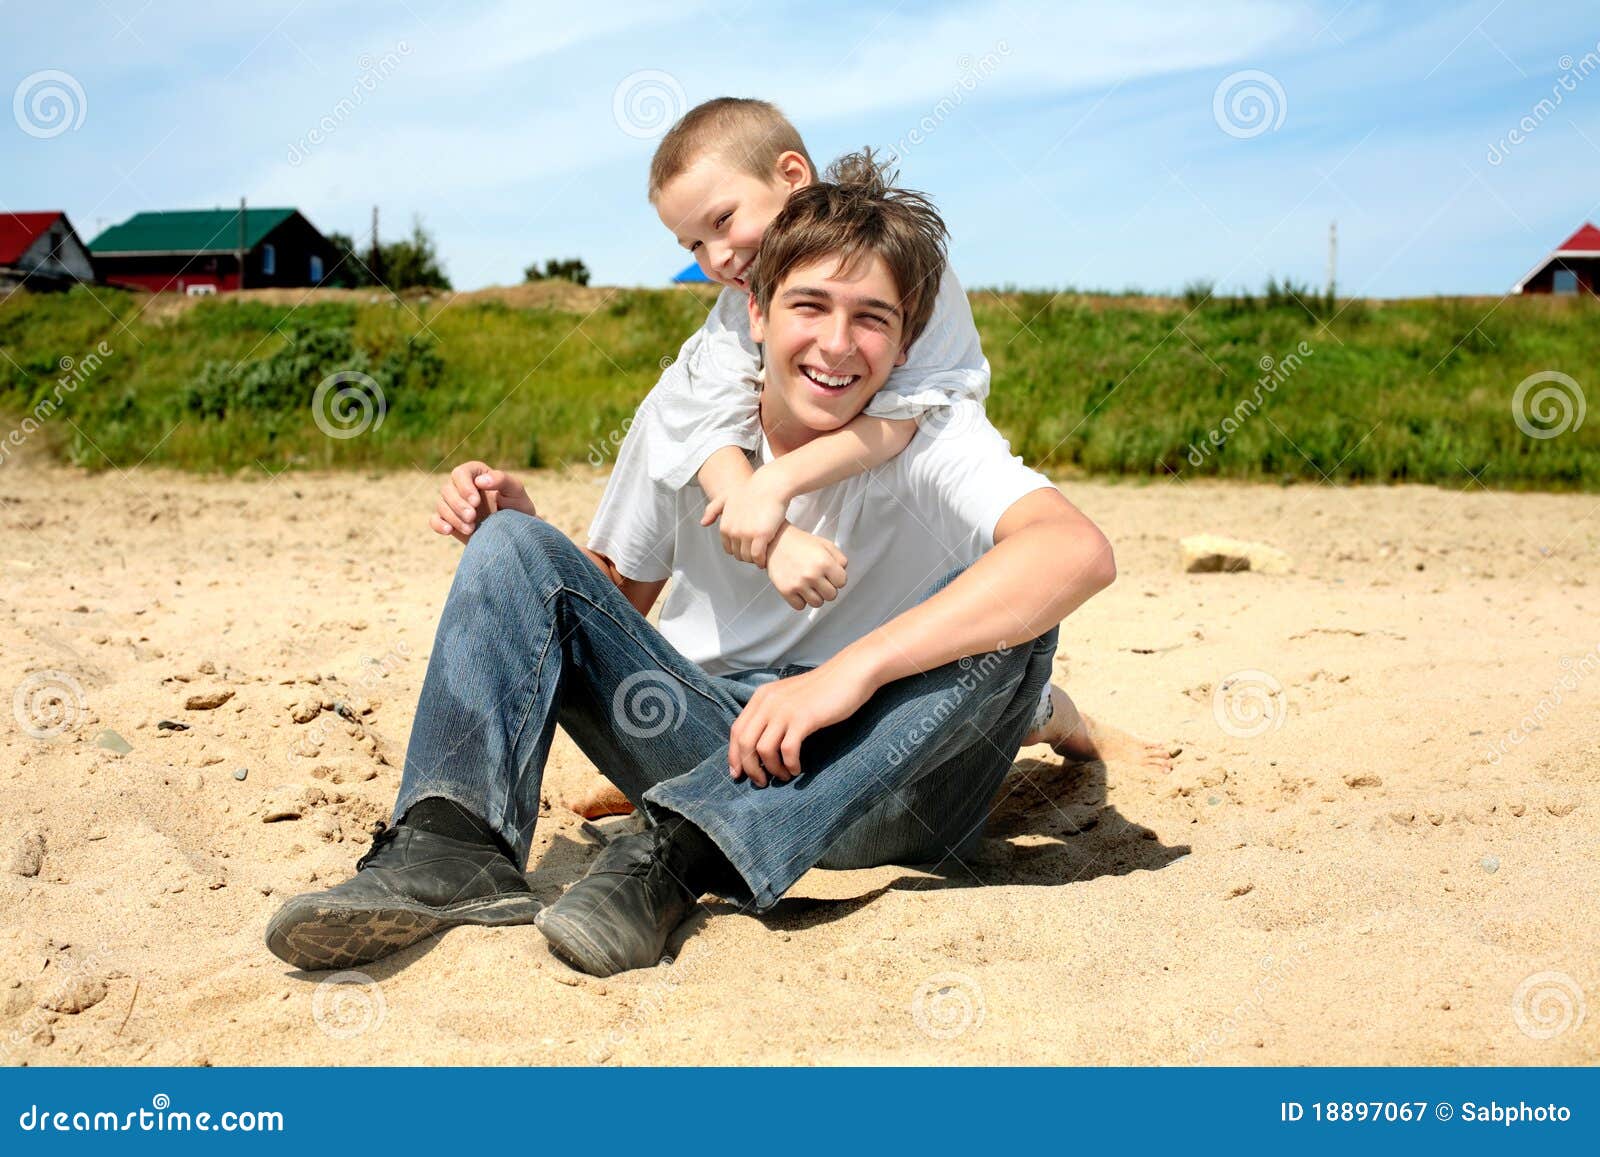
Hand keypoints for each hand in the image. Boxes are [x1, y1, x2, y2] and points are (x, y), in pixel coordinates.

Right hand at [429, 461, 536, 544]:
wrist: (517, 533)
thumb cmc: (518, 507)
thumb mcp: (516, 491)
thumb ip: (502, 480)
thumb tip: (480, 481)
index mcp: (476, 474)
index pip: (460, 473)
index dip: (464, 487)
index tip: (476, 502)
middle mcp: (461, 487)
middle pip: (447, 490)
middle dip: (458, 505)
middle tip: (473, 518)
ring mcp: (454, 504)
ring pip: (441, 505)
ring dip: (453, 517)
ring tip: (471, 529)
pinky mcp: (450, 521)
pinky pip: (434, 520)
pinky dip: (438, 525)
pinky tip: (448, 531)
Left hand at [699, 467, 791, 565]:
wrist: (769, 486)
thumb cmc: (751, 491)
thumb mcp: (727, 497)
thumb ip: (713, 510)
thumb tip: (703, 523)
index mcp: (725, 526)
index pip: (729, 549)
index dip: (740, 550)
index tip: (749, 547)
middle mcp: (733, 532)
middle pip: (739, 555)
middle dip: (748, 555)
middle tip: (758, 551)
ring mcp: (746, 534)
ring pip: (748, 557)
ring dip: (755, 559)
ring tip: (762, 554)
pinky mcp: (760, 536)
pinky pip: (758, 556)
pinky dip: (761, 560)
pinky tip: (766, 557)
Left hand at [727, 661, 876, 784]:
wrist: (850, 672)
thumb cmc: (822, 689)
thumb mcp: (788, 697)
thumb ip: (772, 713)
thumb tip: (760, 746)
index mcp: (762, 696)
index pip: (736, 730)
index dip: (734, 755)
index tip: (738, 774)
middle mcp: (768, 702)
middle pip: (745, 742)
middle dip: (750, 768)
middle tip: (761, 782)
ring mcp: (785, 709)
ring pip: (763, 749)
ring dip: (771, 769)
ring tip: (784, 776)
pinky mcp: (804, 718)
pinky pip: (788, 750)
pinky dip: (790, 765)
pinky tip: (798, 769)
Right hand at [761, 524, 846, 610]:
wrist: (775, 542)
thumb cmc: (800, 543)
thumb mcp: (825, 544)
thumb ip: (840, 559)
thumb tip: (843, 572)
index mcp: (824, 562)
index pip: (842, 583)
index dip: (837, 579)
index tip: (831, 576)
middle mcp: (812, 574)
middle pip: (831, 596)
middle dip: (827, 588)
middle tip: (820, 581)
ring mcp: (799, 584)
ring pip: (817, 603)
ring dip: (815, 596)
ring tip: (809, 585)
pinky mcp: (786, 591)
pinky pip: (800, 606)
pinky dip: (800, 600)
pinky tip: (799, 589)